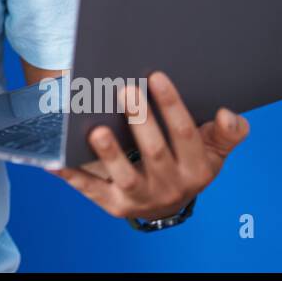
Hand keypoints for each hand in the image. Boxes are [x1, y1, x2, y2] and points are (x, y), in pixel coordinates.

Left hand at [48, 70, 249, 220]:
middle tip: (125, 90)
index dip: (171, 105)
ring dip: (110, 153)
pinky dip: (71, 175)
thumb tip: (228, 115)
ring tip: (96, 129)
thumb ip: (226, 133)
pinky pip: (91, 189)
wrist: (166, 203)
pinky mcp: (113, 205)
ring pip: (125, 175)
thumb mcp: (212, 150)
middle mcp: (171, 187)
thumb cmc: (187, 162)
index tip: (156, 75)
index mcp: (197, 169)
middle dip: (141, 121)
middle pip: (155, 152)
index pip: (185, 134)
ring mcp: (141, 197)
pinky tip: (53, 160)